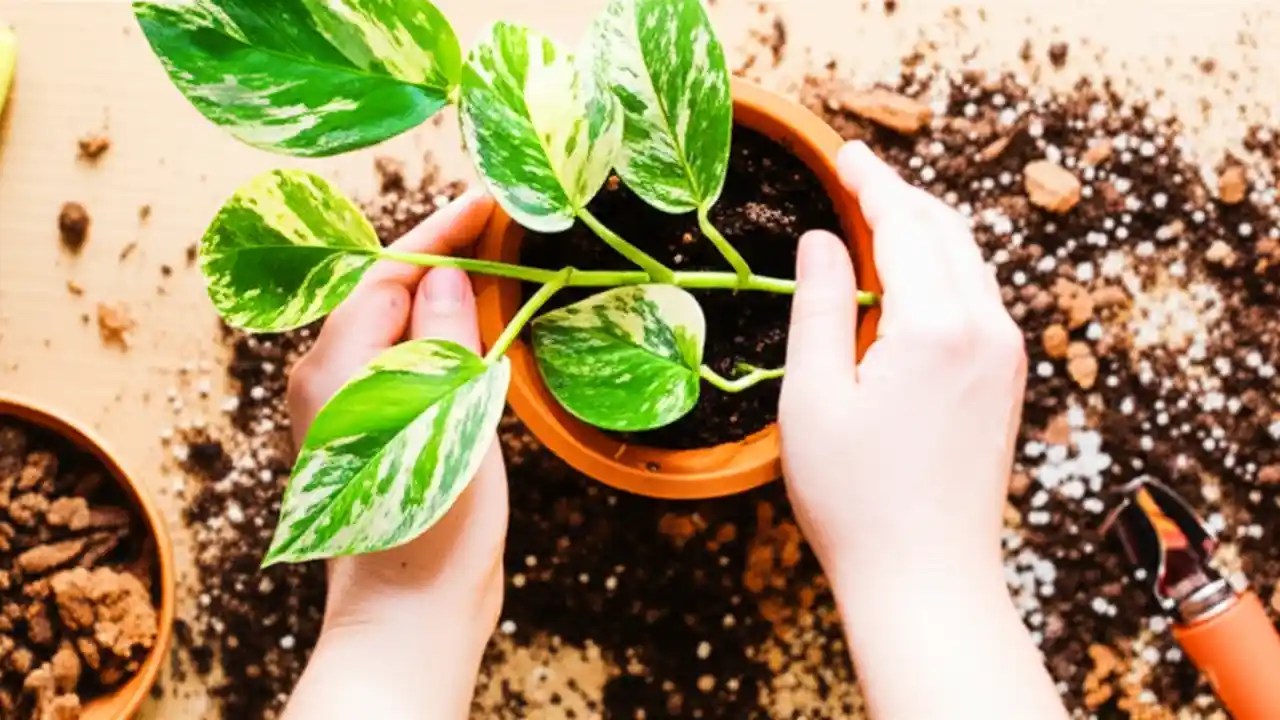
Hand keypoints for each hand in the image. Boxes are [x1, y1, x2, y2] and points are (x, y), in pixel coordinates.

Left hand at [283, 189, 503, 719]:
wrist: (410, 611)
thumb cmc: (424, 516)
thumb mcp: (442, 409)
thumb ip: (442, 333)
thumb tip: (446, 275)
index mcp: (334, 364)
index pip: (387, 271)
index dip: (440, 232)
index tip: (489, 201)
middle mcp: (333, 379)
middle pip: (390, 295)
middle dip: (445, 257)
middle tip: (505, 228)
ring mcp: (356, 410)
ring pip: (405, 331)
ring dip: (451, 298)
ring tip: (503, 267)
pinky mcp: (385, 437)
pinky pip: (415, 366)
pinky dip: (450, 341)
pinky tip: (483, 334)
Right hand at [780, 140, 1023, 589]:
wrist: (927, 580)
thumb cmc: (856, 499)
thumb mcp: (813, 396)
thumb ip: (821, 305)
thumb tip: (822, 240)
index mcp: (935, 326)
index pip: (905, 224)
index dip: (871, 181)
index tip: (843, 151)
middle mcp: (986, 329)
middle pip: (947, 230)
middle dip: (900, 195)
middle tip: (853, 175)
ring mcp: (1004, 356)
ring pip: (968, 261)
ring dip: (923, 230)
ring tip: (873, 217)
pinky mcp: (1005, 381)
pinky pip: (977, 298)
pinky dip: (941, 269)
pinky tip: (906, 279)